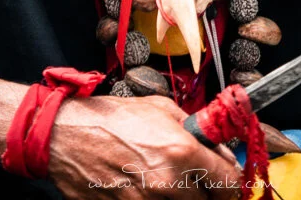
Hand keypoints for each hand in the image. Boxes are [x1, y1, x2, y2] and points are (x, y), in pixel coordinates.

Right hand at [49, 95, 241, 198]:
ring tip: (167, 183)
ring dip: (181, 198)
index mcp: (182, 152)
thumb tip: (218, 148)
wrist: (69, 136)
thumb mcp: (162, 109)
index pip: (229, 185)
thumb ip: (195, 130)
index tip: (226, 182)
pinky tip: (146, 189)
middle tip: (198, 182)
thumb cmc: (114, 118)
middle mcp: (170, 184)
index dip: (231, 184)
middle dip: (206, 194)